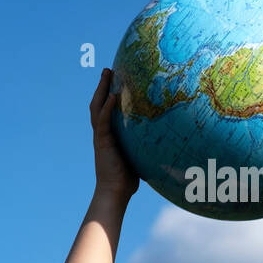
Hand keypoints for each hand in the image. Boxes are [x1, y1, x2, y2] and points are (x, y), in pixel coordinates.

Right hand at [90, 67, 139, 199]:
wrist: (114, 193)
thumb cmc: (127, 179)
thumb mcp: (137, 156)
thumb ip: (144, 145)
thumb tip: (165, 141)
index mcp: (108, 135)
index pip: (105, 110)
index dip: (108, 94)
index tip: (114, 80)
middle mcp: (101, 133)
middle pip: (98, 103)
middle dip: (102, 86)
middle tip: (108, 69)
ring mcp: (100, 137)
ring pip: (97, 108)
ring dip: (102, 90)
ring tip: (107, 74)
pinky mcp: (102, 142)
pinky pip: (103, 121)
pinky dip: (107, 108)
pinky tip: (113, 96)